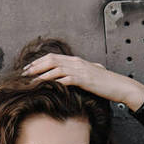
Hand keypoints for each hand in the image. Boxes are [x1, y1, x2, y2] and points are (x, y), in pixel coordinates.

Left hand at [22, 53, 143, 110]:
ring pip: (55, 68)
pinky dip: (53, 82)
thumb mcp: (90, 76)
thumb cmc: (106, 84)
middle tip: (24, 74)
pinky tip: (45, 86)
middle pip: (51, 60)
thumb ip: (78, 75)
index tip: (28, 69)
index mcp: (77, 61)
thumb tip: (68, 79)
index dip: (39, 62)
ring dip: (41, 74)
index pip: (53, 57)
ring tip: (30, 81)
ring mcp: (80, 70)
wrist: (119, 86)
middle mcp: (76, 62)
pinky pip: (65, 79)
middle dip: (36, 66)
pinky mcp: (83, 79)